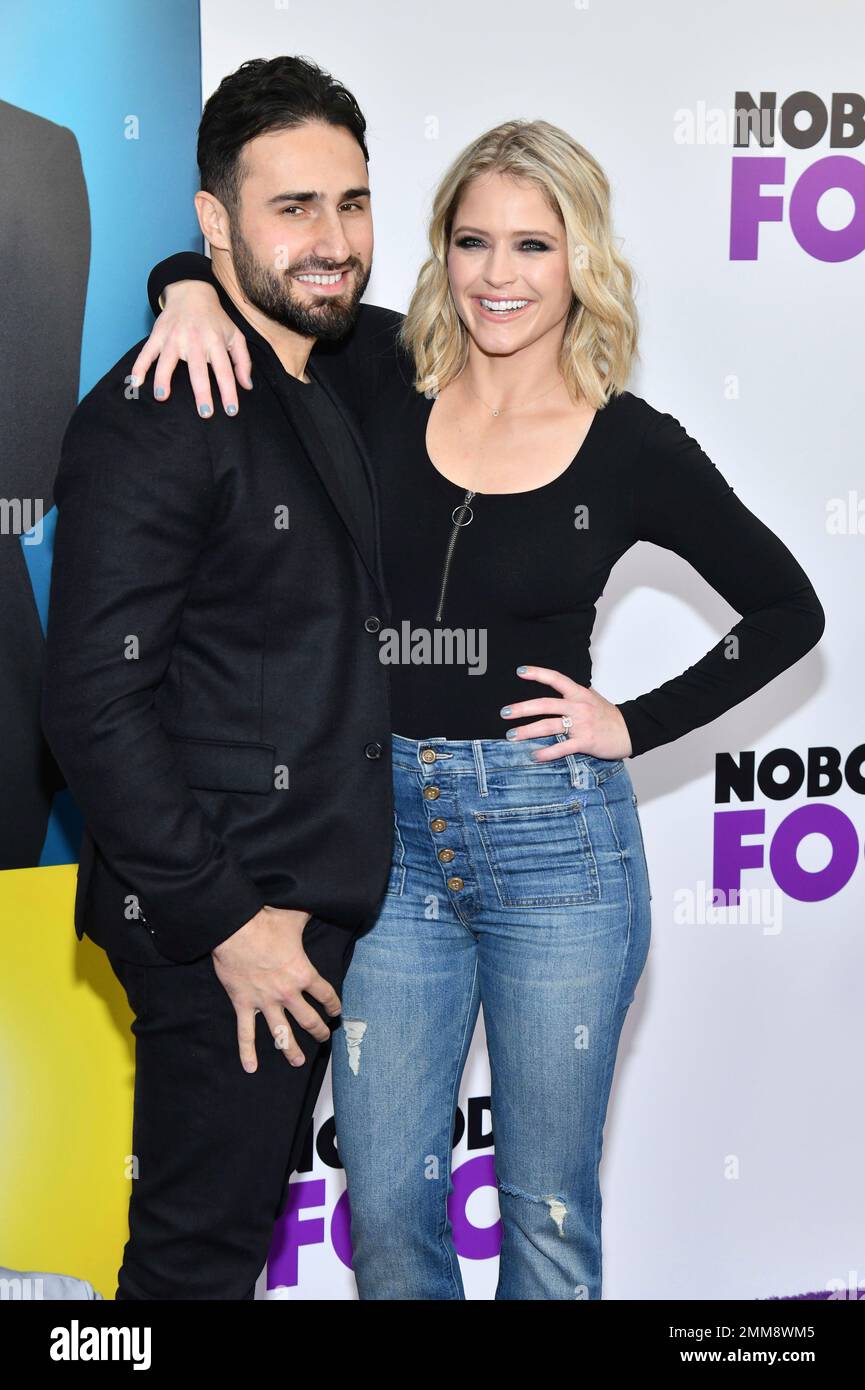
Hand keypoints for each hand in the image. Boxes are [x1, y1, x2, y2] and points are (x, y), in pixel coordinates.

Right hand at [129, 279, 251, 417]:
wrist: (191, 292)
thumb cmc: (215, 319)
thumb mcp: (235, 335)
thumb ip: (243, 361)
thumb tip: (247, 386)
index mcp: (216, 342)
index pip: (224, 371)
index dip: (229, 391)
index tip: (231, 411)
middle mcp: (195, 340)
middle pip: (198, 370)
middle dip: (201, 392)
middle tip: (204, 413)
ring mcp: (174, 337)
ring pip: (167, 360)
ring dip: (163, 379)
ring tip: (162, 397)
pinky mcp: (158, 335)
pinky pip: (147, 352)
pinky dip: (140, 366)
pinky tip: (136, 382)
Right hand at [211, 905, 341, 1073]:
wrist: (234, 929)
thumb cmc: (266, 922)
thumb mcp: (295, 916)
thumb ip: (311, 913)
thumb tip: (325, 900)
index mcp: (303, 973)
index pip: (325, 994)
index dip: (334, 1004)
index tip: (336, 1011)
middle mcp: (287, 993)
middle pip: (309, 1019)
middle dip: (319, 1030)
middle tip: (324, 1036)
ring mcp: (265, 1002)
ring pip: (282, 1034)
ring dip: (291, 1049)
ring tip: (298, 1061)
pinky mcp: (243, 1004)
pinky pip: (246, 1033)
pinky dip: (247, 1052)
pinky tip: (251, 1068)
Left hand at [500, 665, 632, 760]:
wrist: (630, 731)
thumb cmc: (609, 716)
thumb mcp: (591, 698)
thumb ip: (573, 694)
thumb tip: (556, 687)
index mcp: (579, 693)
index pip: (556, 679)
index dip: (538, 674)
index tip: (520, 672)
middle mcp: (578, 706)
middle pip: (545, 704)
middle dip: (522, 708)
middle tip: (504, 713)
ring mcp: (581, 724)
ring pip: (549, 726)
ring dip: (528, 731)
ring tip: (511, 735)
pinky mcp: (585, 742)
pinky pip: (562, 748)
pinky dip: (547, 752)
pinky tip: (534, 755)